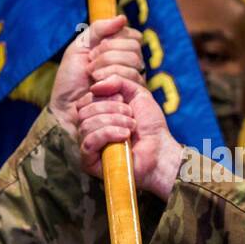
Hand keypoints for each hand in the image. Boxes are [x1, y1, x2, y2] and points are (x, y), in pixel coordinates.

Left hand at [48, 15, 142, 138]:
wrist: (66, 107)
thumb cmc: (70, 80)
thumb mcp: (79, 48)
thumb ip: (99, 30)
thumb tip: (123, 18)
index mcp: (119, 52)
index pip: (133, 36)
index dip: (114, 40)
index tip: (93, 51)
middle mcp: (129, 65)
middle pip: (134, 48)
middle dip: (108, 55)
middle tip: (90, 66)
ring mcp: (133, 82)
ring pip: (134, 63)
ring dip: (108, 67)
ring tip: (92, 78)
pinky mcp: (133, 96)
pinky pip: (133, 78)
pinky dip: (112, 78)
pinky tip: (98, 87)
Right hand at [77, 75, 183, 198]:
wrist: (161, 150)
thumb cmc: (150, 125)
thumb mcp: (137, 93)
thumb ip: (118, 80)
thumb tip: (94, 85)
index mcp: (95, 115)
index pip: (84, 100)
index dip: (103, 95)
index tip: (123, 99)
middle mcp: (88, 130)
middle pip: (83, 111)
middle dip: (110, 108)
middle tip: (130, 115)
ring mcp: (88, 147)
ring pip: (85, 125)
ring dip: (113, 121)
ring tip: (131, 126)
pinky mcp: (89, 162)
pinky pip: (89, 142)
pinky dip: (108, 134)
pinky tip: (125, 136)